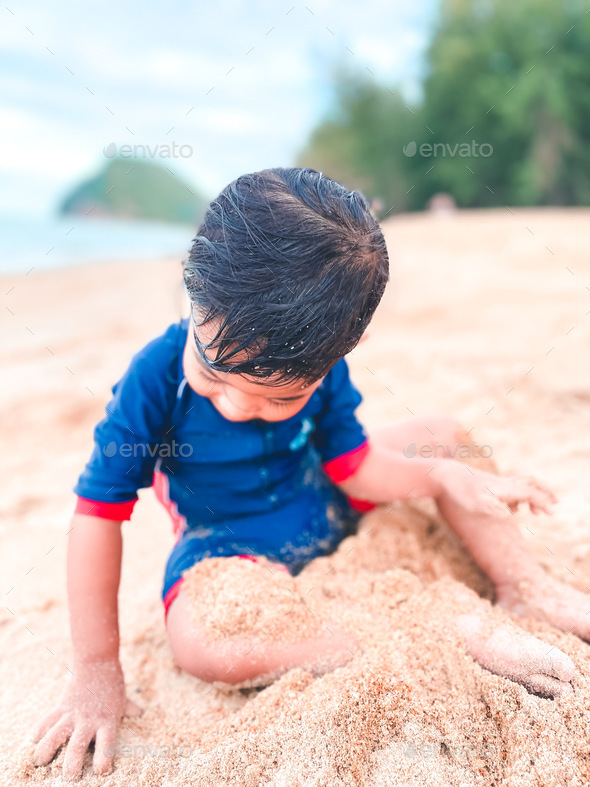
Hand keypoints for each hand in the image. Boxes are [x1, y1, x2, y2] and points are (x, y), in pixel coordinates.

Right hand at [32, 659, 141, 780]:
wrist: (96, 659)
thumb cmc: (111, 681)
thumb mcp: (121, 697)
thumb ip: (128, 707)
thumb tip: (139, 712)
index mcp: (107, 721)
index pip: (107, 745)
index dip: (103, 761)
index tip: (101, 772)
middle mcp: (89, 720)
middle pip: (77, 747)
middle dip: (71, 766)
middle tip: (69, 778)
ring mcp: (73, 714)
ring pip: (55, 736)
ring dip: (46, 751)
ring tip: (41, 762)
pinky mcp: (61, 707)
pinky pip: (46, 722)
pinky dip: (39, 733)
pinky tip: (34, 742)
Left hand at [434, 462, 556, 518]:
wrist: (447, 475)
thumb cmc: (461, 491)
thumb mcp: (475, 503)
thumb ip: (492, 508)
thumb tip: (508, 514)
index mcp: (504, 488)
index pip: (530, 492)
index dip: (542, 501)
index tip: (552, 512)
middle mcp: (504, 484)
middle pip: (531, 483)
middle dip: (544, 493)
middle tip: (554, 504)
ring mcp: (497, 483)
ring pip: (522, 485)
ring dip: (532, 497)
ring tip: (535, 513)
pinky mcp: (489, 485)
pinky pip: (511, 489)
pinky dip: (518, 499)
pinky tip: (512, 510)